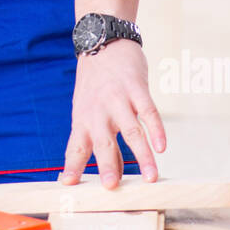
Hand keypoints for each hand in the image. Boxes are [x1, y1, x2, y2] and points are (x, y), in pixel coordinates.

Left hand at [60, 40, 165, 187]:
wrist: (103, 42)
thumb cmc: (95, 85)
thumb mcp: (89, 111)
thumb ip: (102, 141)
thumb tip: (114, 174)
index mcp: (82, 119)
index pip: (75, 147)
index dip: (72, 166)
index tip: (68, 185)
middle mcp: (98, 112)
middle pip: (102, 142)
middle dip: (107, 165)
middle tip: (111, 187)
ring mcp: (117, 99)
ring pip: (131, 131)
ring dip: (142, 155)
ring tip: (151, 177)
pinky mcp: (136, 88)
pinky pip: (149, 112)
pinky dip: (157, 130)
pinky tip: (162, 147)